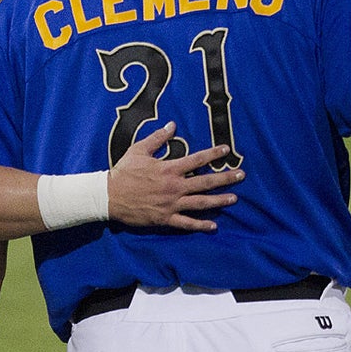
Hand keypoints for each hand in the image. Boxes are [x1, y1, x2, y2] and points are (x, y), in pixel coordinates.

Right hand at [108, 122, 243, 231]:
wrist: (109, 196)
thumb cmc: (124, 172)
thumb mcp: (139, 150)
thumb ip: (158, 138)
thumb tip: (172, 125)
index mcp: (169, 168)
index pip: (197, 160)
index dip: (214, 154)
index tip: (227, 150)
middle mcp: (174, 187)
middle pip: (205, 182)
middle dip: (225, 179)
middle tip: (241, 176)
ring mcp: (171, 204)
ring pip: (200, 203)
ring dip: (219, 201)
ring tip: (234, 199)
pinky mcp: (165, 218)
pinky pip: (186, 223)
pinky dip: (200, 225)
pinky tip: (213, 226)